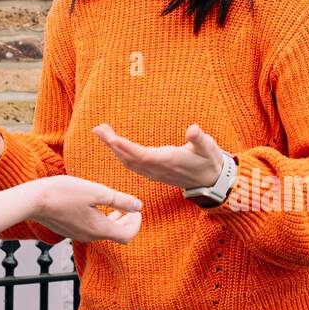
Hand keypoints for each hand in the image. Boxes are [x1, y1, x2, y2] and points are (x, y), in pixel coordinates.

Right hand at [29, 175, 142, 243]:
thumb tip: (138, 206)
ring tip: (115, 208)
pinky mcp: (68, 229)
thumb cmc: (63, 193)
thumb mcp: (95, 192)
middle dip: (127, 223)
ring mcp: (77, 234)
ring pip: (102, 232)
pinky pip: (90, 229)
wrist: (33, 200)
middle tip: (130, 209)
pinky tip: (94, 206)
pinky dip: (99, 220)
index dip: (136, 224)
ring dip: (113, 221)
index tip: (137, 210)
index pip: (127, 235)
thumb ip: (119, 199)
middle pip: (115, 236)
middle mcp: (89, 236)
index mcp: (99, 229)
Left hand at [93, 123, 229, 189]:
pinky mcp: (153, 172)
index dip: (126, 148)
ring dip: (113, 148)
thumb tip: (193, 129)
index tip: (112, 138)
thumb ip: (199, 139)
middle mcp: (157, 169)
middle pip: (129, 158)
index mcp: (167, 161)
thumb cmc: (209, 160)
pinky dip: (120, 154)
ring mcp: (153, 172)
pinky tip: (114, 145)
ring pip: (128, 162)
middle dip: (112, 144)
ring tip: (102, 131)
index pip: (142, 155)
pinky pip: (132, 165)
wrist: (210, 181)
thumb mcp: (208, 147)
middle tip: (97, 129)